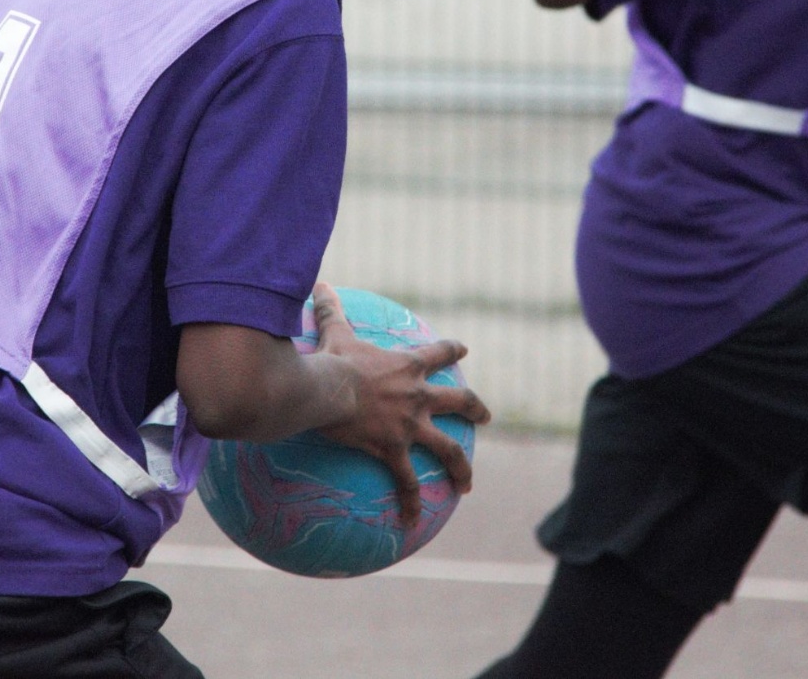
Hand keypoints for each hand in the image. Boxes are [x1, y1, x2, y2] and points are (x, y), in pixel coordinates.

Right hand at [310, 282, 491, 526]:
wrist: (328, 389)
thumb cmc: (331, 360)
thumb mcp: (335, 332)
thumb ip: (333, 310)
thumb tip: (320, 284)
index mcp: (407, 366)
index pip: (438, 353)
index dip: (453, 350)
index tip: (465, 349)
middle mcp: (418, 396)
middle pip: (459, 401)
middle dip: (476, 409)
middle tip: (486, 418)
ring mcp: (410, 425)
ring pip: (448, 449)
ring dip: (461, 467)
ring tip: (468, 484)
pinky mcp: (395, 449)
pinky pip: (407, 482)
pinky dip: (411, 502)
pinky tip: (411, 522)